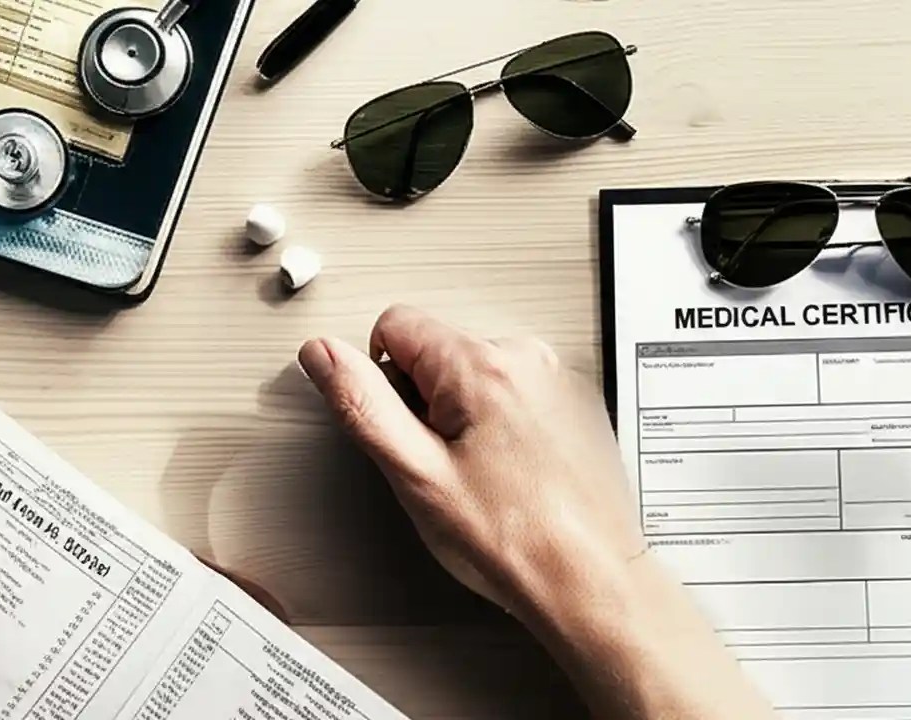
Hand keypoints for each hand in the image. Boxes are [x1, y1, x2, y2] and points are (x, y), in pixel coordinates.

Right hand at [299, 305, 774, 717]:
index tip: (404, 429)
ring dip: (463, 414)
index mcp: (479, 365)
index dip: (381, 379)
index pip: (394, 324)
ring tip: (480, 473)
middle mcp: (524, 357)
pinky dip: (499, 423)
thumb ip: (361, 404)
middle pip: (436, 348)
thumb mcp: (415, 474)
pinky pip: (511, 392)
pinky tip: (508, 472)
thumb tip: (322, 354)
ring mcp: (554, 379)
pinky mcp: (572, 403)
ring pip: (473, 373)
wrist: (588, 579)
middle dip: (424, 401)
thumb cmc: (512, 539)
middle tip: (443, 464)